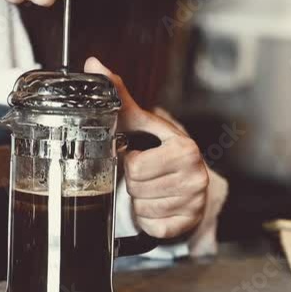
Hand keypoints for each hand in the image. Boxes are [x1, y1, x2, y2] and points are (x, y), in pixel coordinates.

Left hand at [84, 58, 208, 238]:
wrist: (185, 178)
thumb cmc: (159, 150)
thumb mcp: (140, 122)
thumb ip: (117, 94)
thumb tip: (94, 65)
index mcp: (185, 148)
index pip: (136, 166)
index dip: (130, 162)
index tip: (138, 154)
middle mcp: (196, 176)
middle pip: (137, 187)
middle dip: (133, 181)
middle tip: (143, 174)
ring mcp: (195, 202)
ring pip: (143, 207)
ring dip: (139, 200)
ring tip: (149, 186)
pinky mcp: (188, 223)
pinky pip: (152, 226)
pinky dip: (146, 218)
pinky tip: (154, 204)